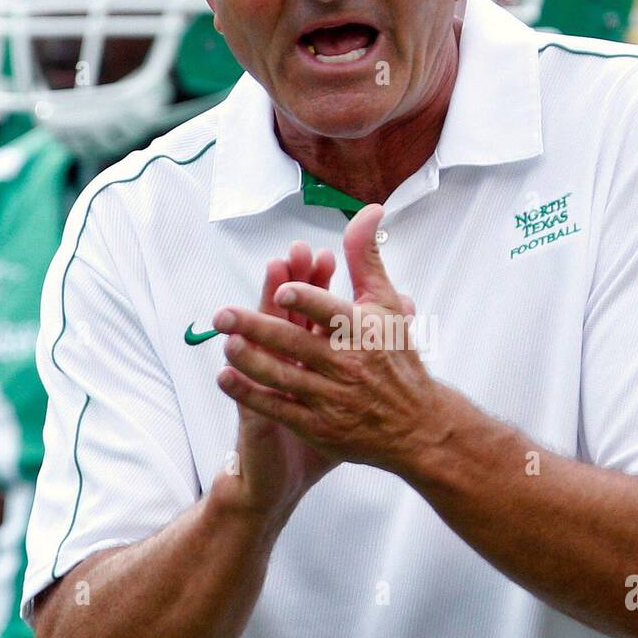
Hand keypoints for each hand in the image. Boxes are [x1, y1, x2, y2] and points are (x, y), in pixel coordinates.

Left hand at [215, 204, 442, 473]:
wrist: (416, 425)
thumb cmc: (396, 356)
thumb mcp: (386, 305)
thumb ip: (367, 257)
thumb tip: (367, 209)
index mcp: (364, 332)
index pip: (332, 312)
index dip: (307, 300)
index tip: (281, 288)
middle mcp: (349, 365)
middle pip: (298, 344)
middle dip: (258, 328)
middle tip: (222, 314)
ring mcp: (333, 399)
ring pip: (285, 377)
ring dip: (252, 361)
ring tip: (225, 343)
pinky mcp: (320, 427)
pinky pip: (280, 409)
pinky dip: (251, 395)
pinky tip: (227, 378)